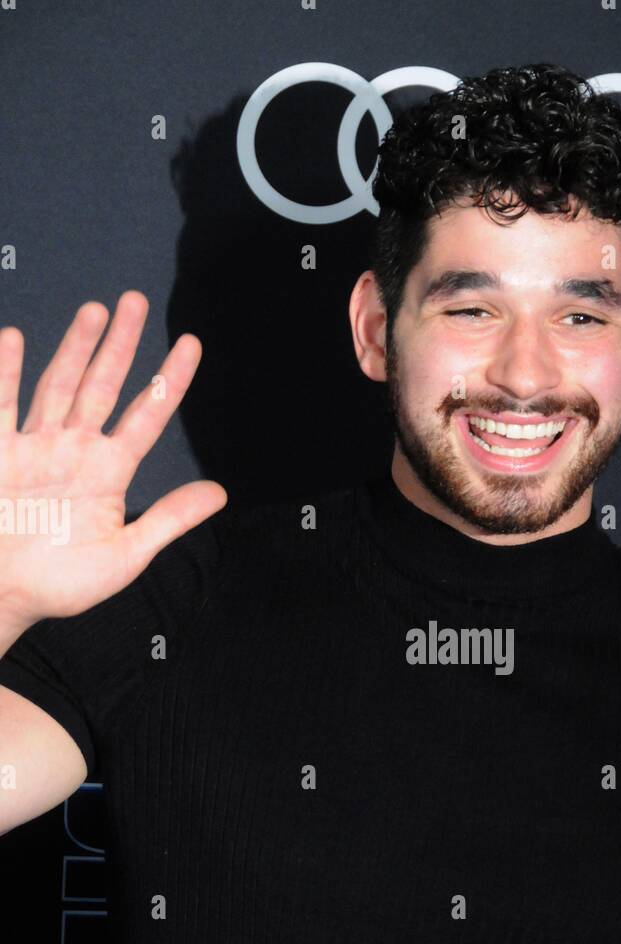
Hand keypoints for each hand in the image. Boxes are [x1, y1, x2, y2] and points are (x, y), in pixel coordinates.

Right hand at [0, 290, 226, 629]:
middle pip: (102, 386)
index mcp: (109, 474)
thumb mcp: (125, 556)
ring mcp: (34, 449)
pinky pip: (0, 406)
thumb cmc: (58, 586)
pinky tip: (14, 338)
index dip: (169, 380)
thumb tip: (220, 494)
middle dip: (120, 345)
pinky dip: (5, 373)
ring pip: (58, 386)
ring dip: (75, 347)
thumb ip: (168, 519)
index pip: (147, 416)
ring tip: (96, 310)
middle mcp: (74, 452)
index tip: (192, 344)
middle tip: (137, 301)